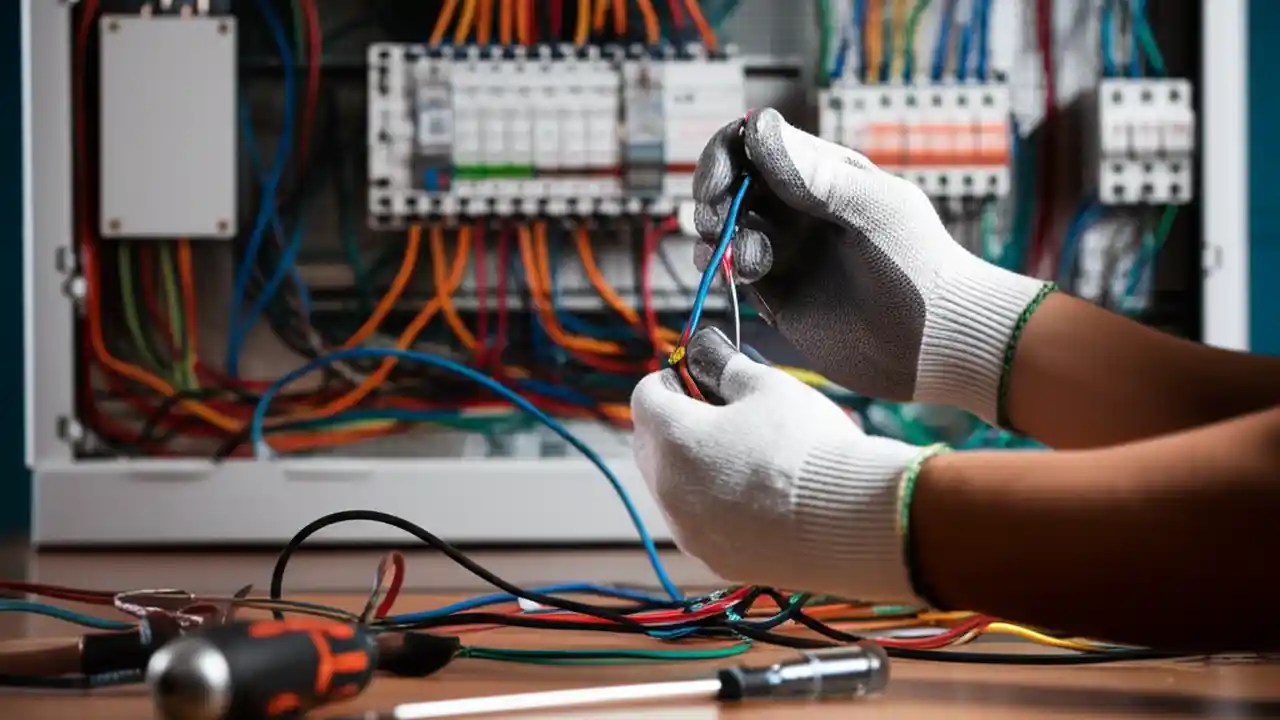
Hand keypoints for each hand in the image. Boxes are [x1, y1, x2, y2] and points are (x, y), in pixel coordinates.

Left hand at [631, 327, 938, 601]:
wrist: (852, 519)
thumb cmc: (808, 444)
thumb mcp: (769, 386)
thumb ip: (728, 368)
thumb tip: (710, 354)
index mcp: (673, 437)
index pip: (645, 397)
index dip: (670, 381)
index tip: (699, 379)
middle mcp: (668, 489)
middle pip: (650, 446)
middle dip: (676, 425)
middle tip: (722, 415)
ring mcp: (689, 530)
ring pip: (674, 489)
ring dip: (695, 469)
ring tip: (749, 459)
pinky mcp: (716, 560)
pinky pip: (701, 525)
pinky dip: (717, 508)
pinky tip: (761, 499)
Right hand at [694, 108, 1050, 422]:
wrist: (933, 342)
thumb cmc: (916, 267)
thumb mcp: (871, 210)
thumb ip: (814, 175)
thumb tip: (759, 127)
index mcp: (825, 173)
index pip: (758, 142)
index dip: (728, 155)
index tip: (720, 183)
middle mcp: (800, 206)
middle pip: (733, 182)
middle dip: (713, 196)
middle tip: (715, 223)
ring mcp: (787, 247)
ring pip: (727, 225)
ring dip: (717, 234)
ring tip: (742, 259)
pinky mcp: (777, 291)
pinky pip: (733, 267)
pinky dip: (721, 265)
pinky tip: (736, 274)